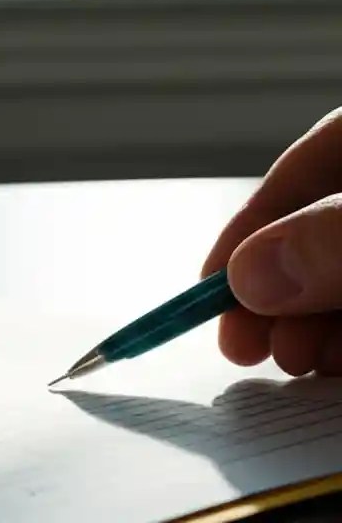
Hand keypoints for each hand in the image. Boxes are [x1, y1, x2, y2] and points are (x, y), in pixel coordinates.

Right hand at [203, 107, 341, 376]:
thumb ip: (334, 238)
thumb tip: (249, 275)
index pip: (298, 175)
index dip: (246, 238)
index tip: (207, 296)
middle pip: (319, 231)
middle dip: (279, 295)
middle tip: (251, 347)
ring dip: (314, 324)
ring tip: (299, 362)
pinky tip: (339, 360)